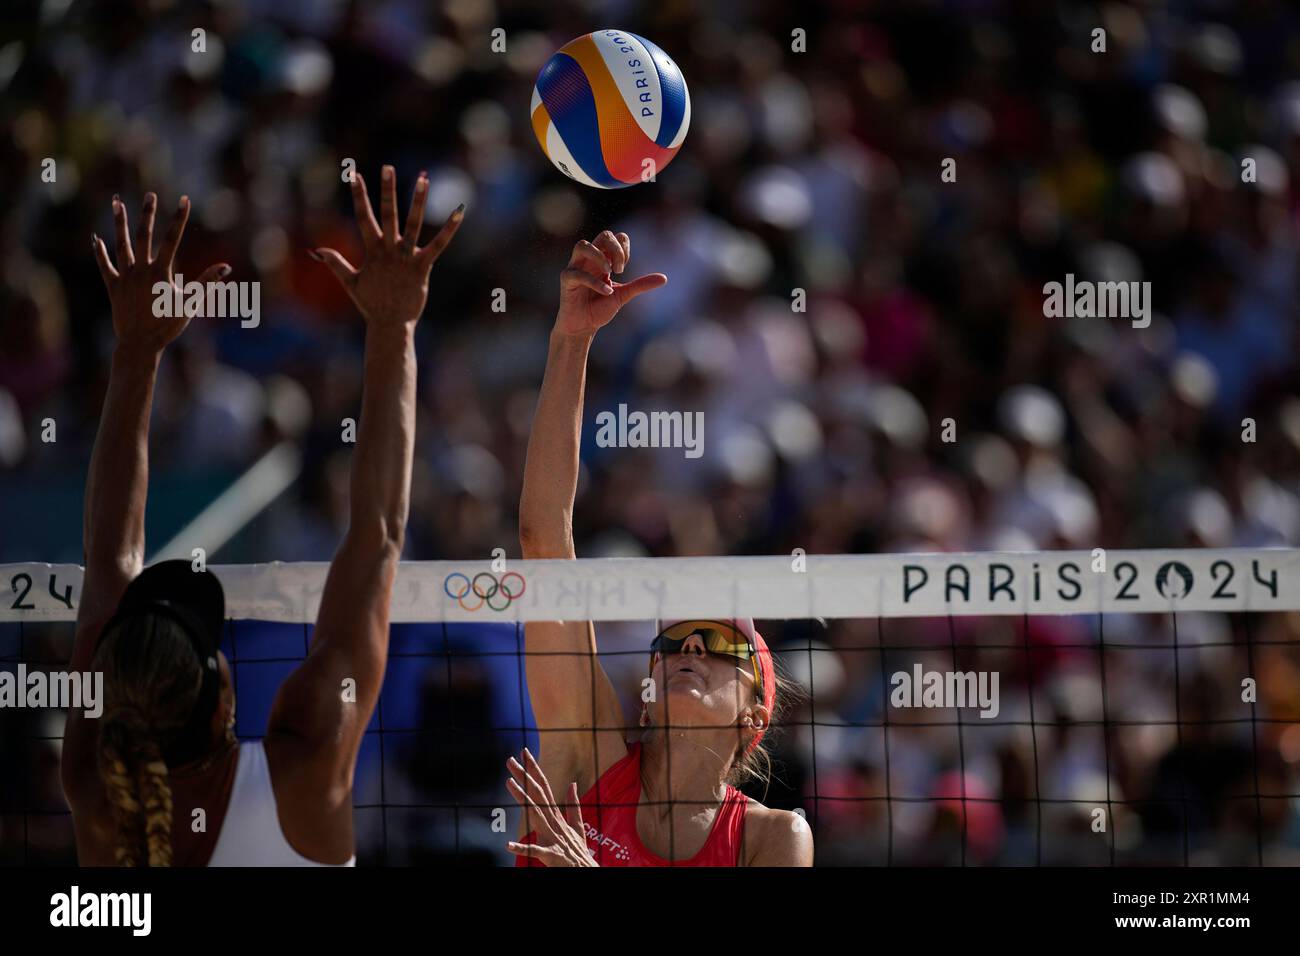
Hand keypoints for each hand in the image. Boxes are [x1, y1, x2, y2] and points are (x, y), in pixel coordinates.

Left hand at [92, 193, 229, 354]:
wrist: (140, 344)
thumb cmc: (169, 325)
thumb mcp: (191, 304)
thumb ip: (207, 282)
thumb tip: (226, 267)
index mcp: (161, 273)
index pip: (173, 239)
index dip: (179, 218)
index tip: (184, 200)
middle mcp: (140, 271)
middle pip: (144, 236)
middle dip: (147, 214)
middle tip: (149, 195)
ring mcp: (124, 277)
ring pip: (121, 244)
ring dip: (119, 222)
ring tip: (116, 202)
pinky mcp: (113, 287)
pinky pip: (104, 265)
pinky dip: (100, 251)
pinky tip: (96, 237)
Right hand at [312, 165, 462, 326]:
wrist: (390, 325)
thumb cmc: (371, 304)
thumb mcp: (351, 282)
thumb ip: (335, 263)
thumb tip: (315, 250)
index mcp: (372, 252)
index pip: (363, 218)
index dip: (359, 196)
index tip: (354, 174)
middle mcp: (389, 251)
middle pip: (387, 215)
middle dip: (386, 191)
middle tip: (388, 167)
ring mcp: (406, 258)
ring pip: (412, 225)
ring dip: (417, 201)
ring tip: (423, 178)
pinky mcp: (423, 268)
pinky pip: (438, 245)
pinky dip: (449, 229)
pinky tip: (459, 212)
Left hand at [505, 749, 596, 866]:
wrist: (585, 871)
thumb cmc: (577, 851)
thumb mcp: (577, 825)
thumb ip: (573, 805)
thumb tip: (573, 784)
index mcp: (557, 815)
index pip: (544, 787)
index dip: (534, 770)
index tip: (525, 754)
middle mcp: (554, 822)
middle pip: (537, 794)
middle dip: (524, 776)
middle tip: (511, 760)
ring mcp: (552, 837)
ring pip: (535, 814)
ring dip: (522, 798)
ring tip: (509, 782)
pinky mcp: (550, 855)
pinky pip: (534, 851)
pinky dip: (522, 848)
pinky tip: (508, 845)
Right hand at [555, 229, 665, 336]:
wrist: (582, 327)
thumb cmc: (599, 308)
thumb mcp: (624, 295)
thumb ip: (641, 285)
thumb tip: (664, 278)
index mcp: (602, 259)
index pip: (615, 236)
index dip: (623, 248)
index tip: (624, 267)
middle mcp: (589, 259)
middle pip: (603, 235)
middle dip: (616, 249)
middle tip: (620, 270)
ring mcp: (575, 267)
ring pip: (582, 245)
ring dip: (599, 256)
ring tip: (609, 272)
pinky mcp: (567, 279)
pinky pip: (578, 273)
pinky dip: (594, 282)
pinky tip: (606, 292)